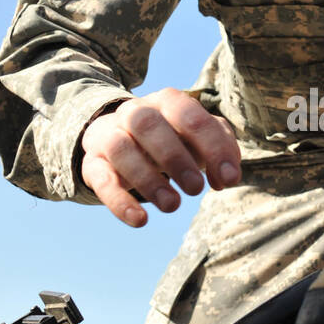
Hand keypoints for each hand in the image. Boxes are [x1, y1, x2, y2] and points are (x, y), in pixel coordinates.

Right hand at [79, 87, 241, 226]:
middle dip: (175, 157)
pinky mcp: (93, 163)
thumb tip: (226, 178)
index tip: (229, 180)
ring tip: (173, 206)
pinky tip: (140, 221)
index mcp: (167, 102)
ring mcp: (110, 135)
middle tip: (196, 189)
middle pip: (148, 125)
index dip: (212, 147)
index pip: (190, 116)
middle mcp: (135, 112)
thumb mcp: (199, 138)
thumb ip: (222, 149)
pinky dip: (119, 201)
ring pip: (121, 148)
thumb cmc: (173, 138)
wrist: (119, 136)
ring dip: (147, 179)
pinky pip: (101, 179)